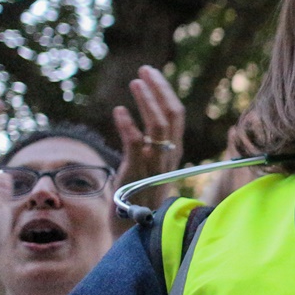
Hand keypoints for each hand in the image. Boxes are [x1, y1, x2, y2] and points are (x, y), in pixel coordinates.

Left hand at [114, 65, 184, 190]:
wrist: (137, 225)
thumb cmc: (142, 192)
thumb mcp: (152, 164)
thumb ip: (153, 143)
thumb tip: (147, 118)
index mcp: (174, 149)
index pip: (176, 114)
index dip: (165, 91)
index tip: (152, 73)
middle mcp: (169, 154)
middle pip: (171, 115)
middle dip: (159, 89)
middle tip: (145, 69)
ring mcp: (155, 162)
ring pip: (157, 126)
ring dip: (146, 101)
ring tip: (134, 82)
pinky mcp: (138, 171)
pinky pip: (136, 144)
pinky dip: (128, 125)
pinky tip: (119, 111)